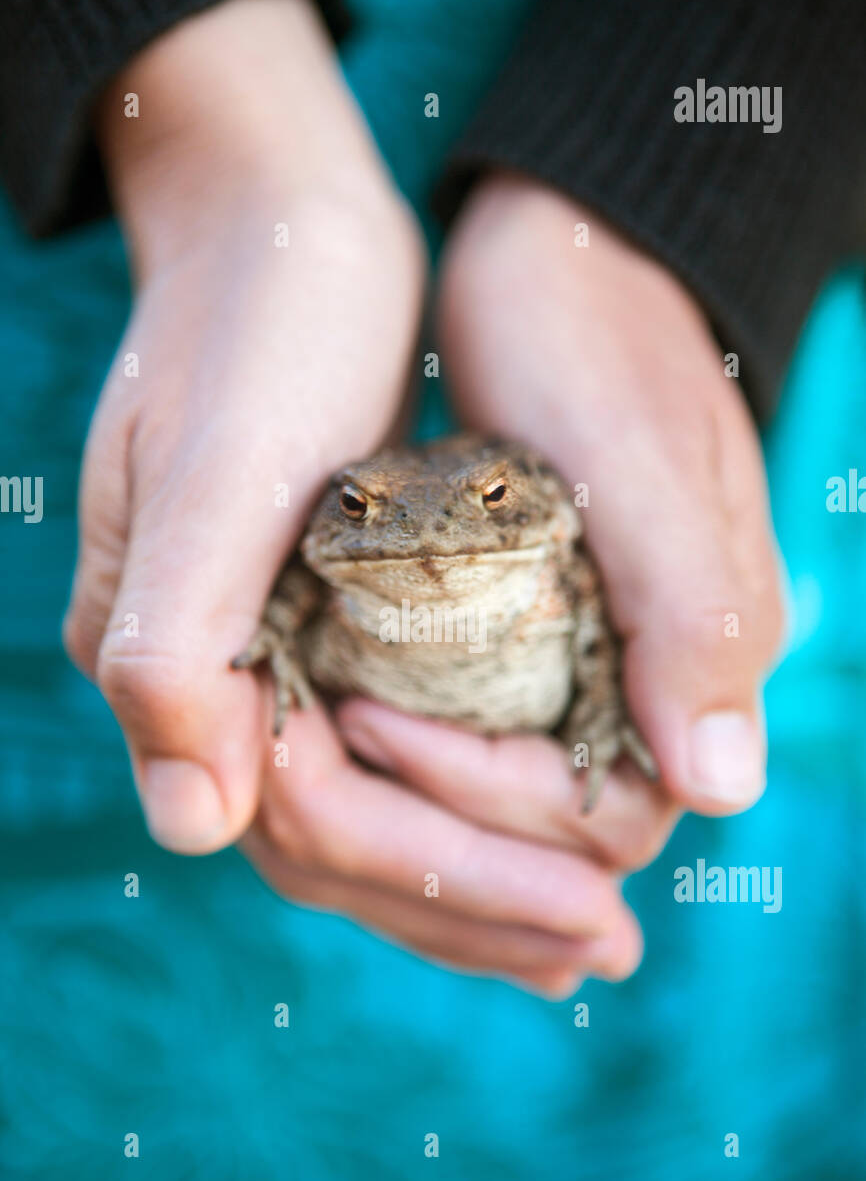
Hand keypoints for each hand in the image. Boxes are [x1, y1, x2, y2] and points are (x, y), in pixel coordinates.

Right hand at [64, 0, 638, 995]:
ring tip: (583, 932)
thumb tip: (193, 829)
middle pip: (337, 854)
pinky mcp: (310, 633)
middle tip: (608, 953)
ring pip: (363, 824)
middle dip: (476, 911)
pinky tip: (534, 834)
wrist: (270, 227)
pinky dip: (461, 815)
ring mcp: (251, 665)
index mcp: (164, 660)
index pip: (311, 823)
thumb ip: (176, 648)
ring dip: (474, 888)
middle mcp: (198, 685)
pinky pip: (383, 763)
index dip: (448, 879)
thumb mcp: (214, 468)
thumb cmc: (256, 323)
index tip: (586, 912)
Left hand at [341, 173, 784, 850]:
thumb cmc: (592, 343)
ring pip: (514, 806)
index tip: (374, 723)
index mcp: (698, 661)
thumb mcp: (640, 473)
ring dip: (419, 813)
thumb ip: (692, 621)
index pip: (600, 818)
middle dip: (438, 822)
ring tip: (317, 756)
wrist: (563, 254)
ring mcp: (595, 662)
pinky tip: (342, 730)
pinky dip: (416, 760)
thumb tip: (720, 789)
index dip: (484, 799)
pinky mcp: (538, 631)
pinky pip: (485, 738)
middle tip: (326, 744)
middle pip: (555, 837)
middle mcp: (652, 683)